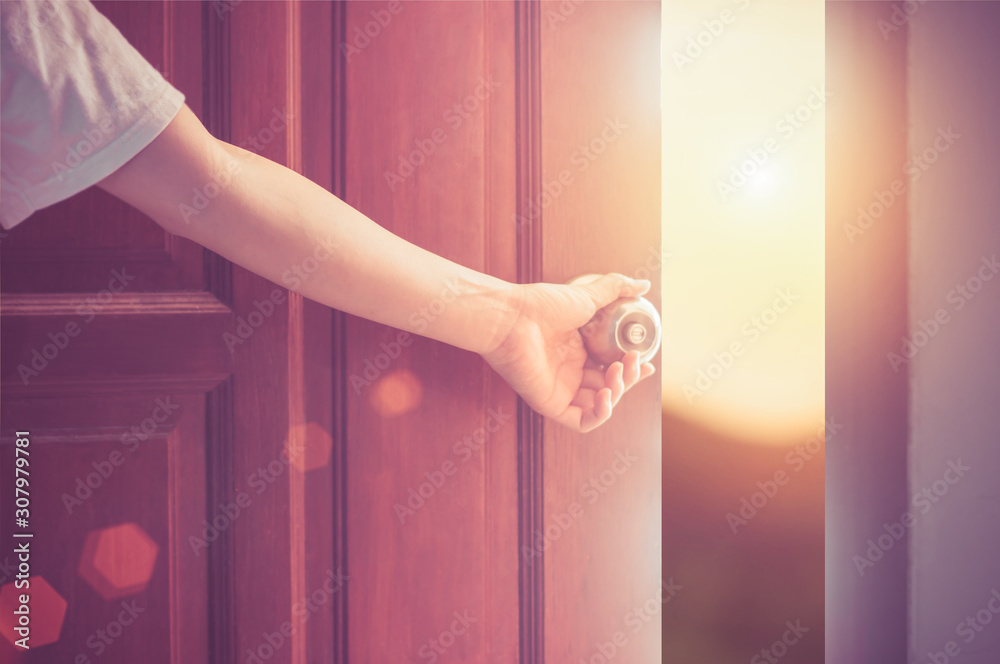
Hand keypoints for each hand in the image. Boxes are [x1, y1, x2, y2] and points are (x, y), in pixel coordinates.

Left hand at [481, 273, 655, 432]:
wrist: (512, 317)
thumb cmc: (541, 305)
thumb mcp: (586, 295)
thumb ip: (615, 289)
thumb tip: (644, 286)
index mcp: (576, 350)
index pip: (610, 367)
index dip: (631, 367)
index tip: (645, 359)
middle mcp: (569, 371)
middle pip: (609, 385)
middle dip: (628, 378)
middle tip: (631, 361)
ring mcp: (560, 389)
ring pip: (599, 405)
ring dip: (617, 393)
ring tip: (617, 373)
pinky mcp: (550, 404)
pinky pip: (581, 422)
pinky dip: (600, 414)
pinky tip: (607, 395)